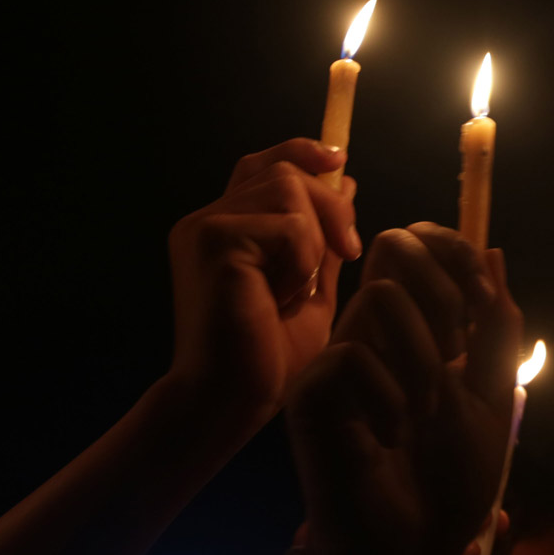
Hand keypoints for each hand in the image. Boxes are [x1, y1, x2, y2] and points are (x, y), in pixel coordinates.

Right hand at [166, 140, 361, 432]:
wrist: (230, 402)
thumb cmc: (266, 359)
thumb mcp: (311, 289)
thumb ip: (323, 239)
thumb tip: (346, 183)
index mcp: (225, 229)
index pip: (261, 164)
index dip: (301, 152)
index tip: (339, 161)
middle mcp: (207, 221)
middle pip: (282, 170)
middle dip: (329, 205)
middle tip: (348, 250)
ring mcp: (205, 227)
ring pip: (287, 189)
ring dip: (313, 238)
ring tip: (299, 287)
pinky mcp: (213, 241)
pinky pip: (286, 225)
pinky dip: (302, 261)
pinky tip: (283, 297)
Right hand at [286, 225, 521, 554]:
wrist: (413, 551)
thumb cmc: (448, 481)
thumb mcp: (492, 396)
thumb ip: (495, 329)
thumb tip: (494, 253)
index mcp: (413, 330)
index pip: (417, 244)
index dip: (454, 249)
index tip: (486, 300)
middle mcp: (371, 334)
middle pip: (393, 246)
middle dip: (445, 290)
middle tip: (462, 351)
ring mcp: (338, 362)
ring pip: (381, 298)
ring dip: (425, 353)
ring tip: (429, 411)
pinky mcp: (311, 398)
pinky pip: (351, 356)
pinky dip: (390, 395)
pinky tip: (393, 437)